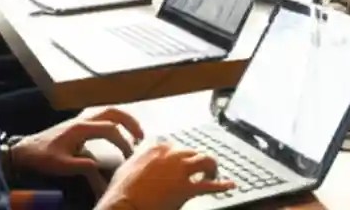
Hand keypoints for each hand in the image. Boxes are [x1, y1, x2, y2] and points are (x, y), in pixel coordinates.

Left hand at [10, 108, 144, 176]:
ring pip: (108, 110)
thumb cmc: (42, 158)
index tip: (129, 156)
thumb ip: (81, 166)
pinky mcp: (78, 123)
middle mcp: (83, 119)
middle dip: (130, 122)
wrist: (25, 151)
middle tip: (141, 136)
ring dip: (123, 118)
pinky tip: (117, 131)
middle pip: (113, 111)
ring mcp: (80, 119)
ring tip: (134, 132)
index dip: (124, 142)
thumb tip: (100, 168)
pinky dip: (114, 119)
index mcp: (81, 128)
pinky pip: (101, 115)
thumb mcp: (61, 165)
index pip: (111, 129)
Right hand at [97, 142, 233, 209]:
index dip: (181, 156)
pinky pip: (209, 185)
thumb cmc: (121, 192)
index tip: (183, 162)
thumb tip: (141, 160)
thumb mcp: (127, 167)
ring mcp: (179, 170)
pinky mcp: (186, 188)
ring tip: (214, 174)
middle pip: (192, 152)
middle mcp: (170, 154)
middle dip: (197, 161)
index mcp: (156, 148)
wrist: (122, 207)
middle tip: (200, 170)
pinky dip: (222, 185)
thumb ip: (139, 158)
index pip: (176, 146)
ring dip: (211, 166)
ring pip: (205, 160)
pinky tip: (229, 185)